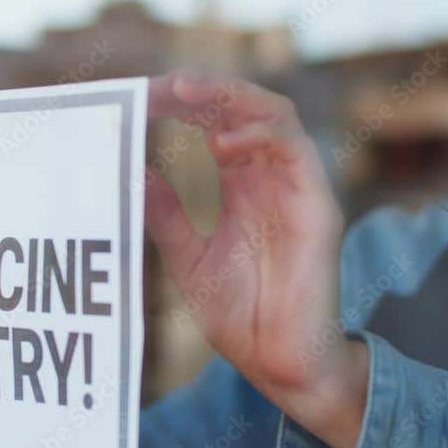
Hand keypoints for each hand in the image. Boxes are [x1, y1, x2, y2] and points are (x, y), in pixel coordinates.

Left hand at [146, 70, 367, 447]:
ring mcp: (296, 188)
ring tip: (186, 93)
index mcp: (243, 186)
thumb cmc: (239, 314)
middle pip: (244, 108)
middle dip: (203, 89)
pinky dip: (261, 135)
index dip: (183, 104)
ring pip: (275, 114)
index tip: (141, 97)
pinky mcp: (317, 206)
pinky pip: (296, 151)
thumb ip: (165, 214)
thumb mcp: (188, 257)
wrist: (278, 363)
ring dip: (231, 97)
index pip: (216, 123)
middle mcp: (271, 178)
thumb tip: (130, 171)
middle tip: (160, 85)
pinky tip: (222, 142)